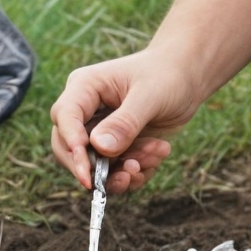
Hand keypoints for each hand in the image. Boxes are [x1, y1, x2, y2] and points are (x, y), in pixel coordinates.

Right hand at [49, 50, 202, 194]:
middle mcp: (86, 111)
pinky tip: (158, 154)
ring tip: (157, 152)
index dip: (72, 145)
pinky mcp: (115, 148)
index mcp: (85, 87)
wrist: (186, 77)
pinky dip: (136, 172)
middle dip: (96, 168)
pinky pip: (114, 172)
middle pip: (67, 149)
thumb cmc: (167, 75)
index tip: (88, 171)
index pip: (65, 117)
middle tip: (128, 174)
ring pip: (94, 166)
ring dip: (125, 169)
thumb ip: (125, 122)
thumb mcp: (150, 95)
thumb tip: (99, 147)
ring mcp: (99, 132)